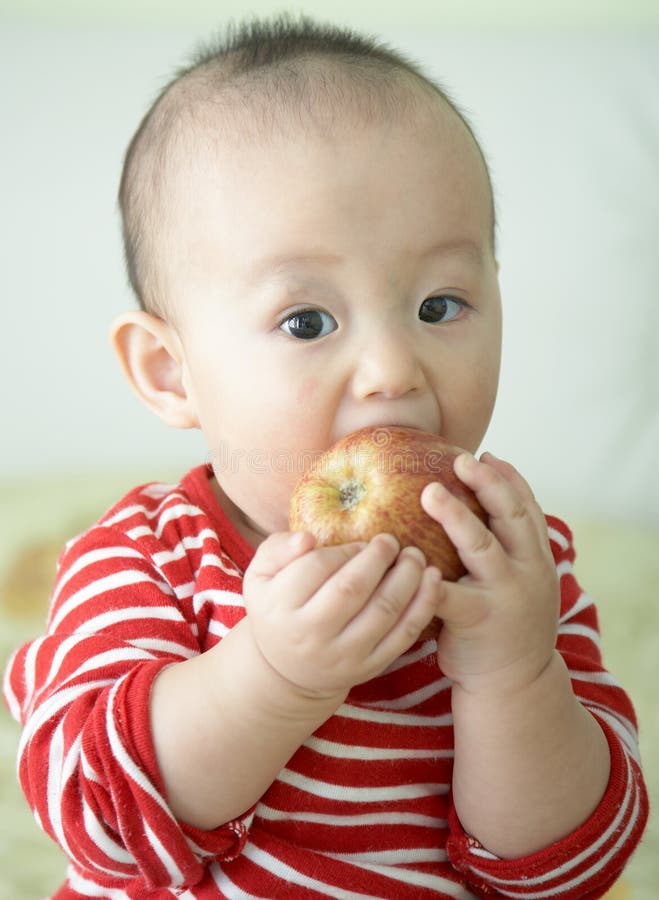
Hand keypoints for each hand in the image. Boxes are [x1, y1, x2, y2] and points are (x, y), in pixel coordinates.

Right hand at [242, 531, 440, 697]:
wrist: (287, 670)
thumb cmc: (278, 607)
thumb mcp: (261, 575)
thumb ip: (278, 548)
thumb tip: (308, 539)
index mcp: (279, 606)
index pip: (318, 566)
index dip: (345, 548)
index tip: (361, 541)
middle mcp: (309, 635)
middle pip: (353, 588)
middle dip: (379, 558)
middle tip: (392, 541)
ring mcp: (342, 656)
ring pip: (384, 610)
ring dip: (408, 577)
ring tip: (414, 556)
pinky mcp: (369, 668)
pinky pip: (404, 635)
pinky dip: (423, 605)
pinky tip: (432, 580)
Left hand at [420, 452, 559, 694]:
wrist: (516, 683)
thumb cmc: (505, 621)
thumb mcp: (520, 580)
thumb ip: (505, 547)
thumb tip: (471, 502)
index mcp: (536, 557)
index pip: (527, 508)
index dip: (508, 478)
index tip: (485, 454)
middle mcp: (528, 570)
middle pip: (511, 517)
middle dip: (487, 484)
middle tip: (460, 461)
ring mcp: (506, 595)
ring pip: (482, 547)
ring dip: (457, 516)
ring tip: (430, 493)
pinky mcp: (479, 619)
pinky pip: (450, 594)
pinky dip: (430, 576)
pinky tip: (410, 558)